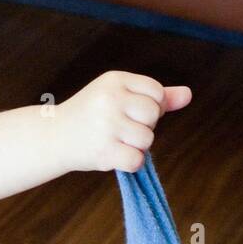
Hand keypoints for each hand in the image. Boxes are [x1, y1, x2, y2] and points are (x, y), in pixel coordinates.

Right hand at [56, 70, 191, 172]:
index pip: (156, 92)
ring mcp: (106, 125)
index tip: (130, 111)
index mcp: (115, 80)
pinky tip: (115, 155)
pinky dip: (130, 163)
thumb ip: (156, 96)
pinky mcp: (103, 150)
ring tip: (115, 140)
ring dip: (136, 146)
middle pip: (154, 115)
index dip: (150, 106)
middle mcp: (110, 99)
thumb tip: (188, 95)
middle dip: (144, 126)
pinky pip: (137, 160)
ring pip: (147, 140)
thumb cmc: (92, 115)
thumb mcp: (120, 97)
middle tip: (120, 128)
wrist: (54, 136)